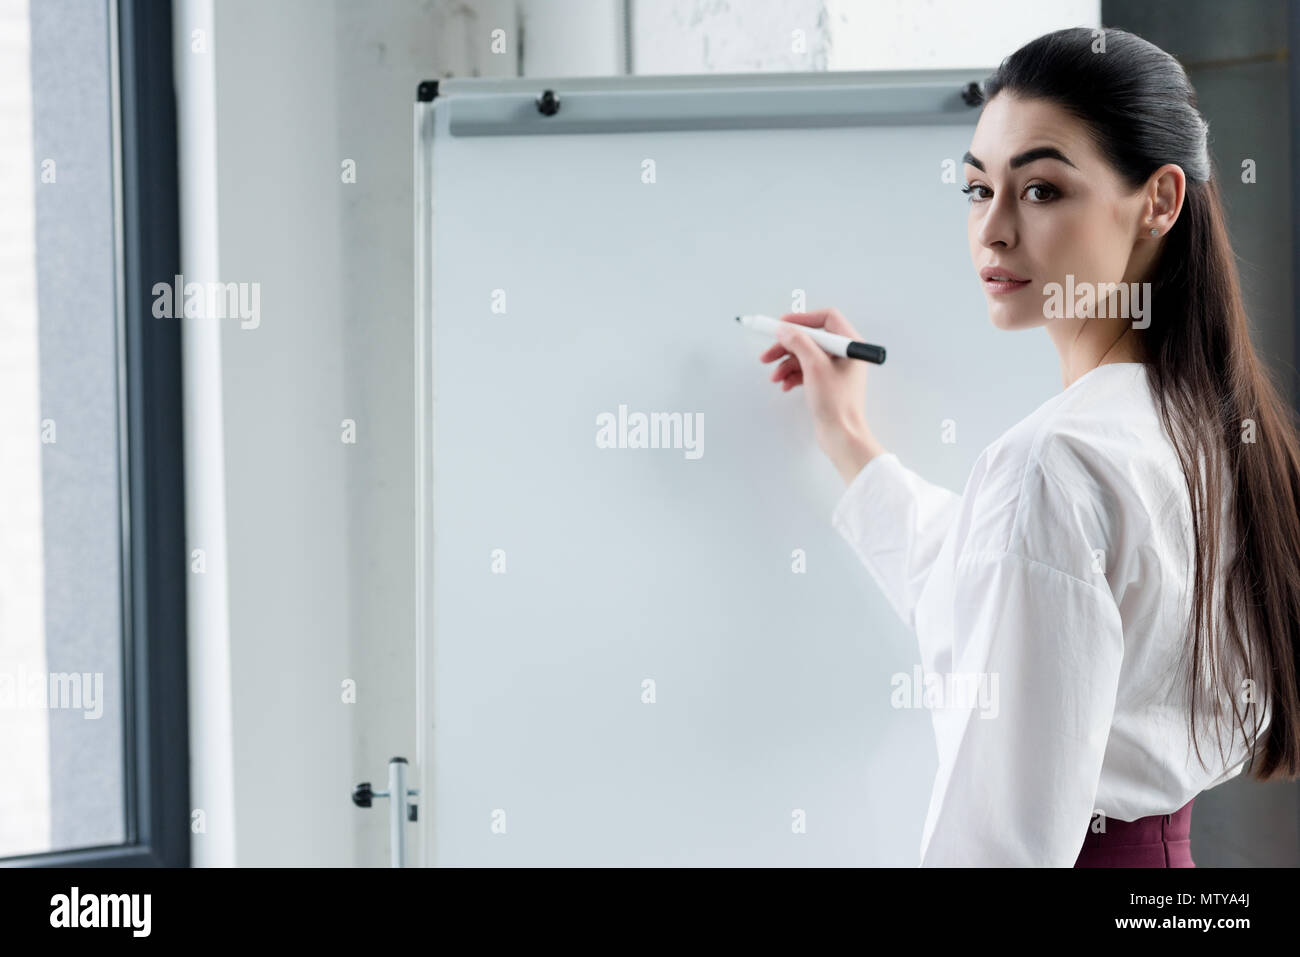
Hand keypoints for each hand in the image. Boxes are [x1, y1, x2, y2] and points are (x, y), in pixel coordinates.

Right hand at [760, 307, 885, 483]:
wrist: (841, 435)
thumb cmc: (837, 404)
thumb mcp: (815, 366)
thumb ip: (799, 342)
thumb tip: (785, 328)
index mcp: (850, 344)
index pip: (826, 318)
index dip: (802, 319)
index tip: (781, 325)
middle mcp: (845, 354)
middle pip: (810, 338)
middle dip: (787, 346)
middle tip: (768, 354)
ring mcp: (835, 368)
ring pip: (804, 355)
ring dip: (786, 364)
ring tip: (774, 376)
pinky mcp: (826, 382)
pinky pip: (805, 370)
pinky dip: (792, 375)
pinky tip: (784, 385)